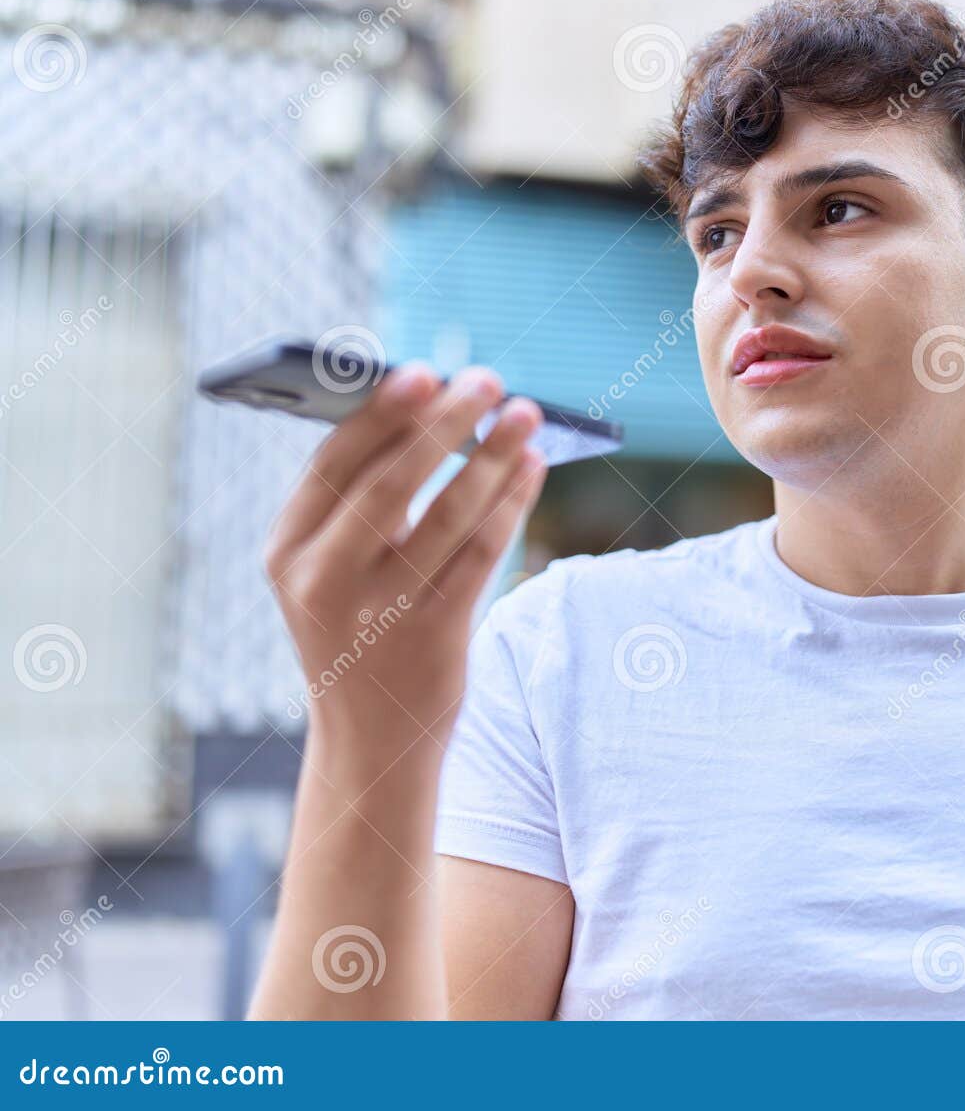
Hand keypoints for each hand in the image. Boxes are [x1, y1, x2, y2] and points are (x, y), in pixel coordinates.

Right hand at [263, 363, 547, 758]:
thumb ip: (362, 502)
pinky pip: (482, 555)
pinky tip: (530, 470)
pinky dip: (511, 505)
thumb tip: (429, 411)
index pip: (333, 465)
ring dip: (493, 457)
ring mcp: (380, 613)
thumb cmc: (357, 629)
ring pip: (448, 516)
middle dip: (445, 423)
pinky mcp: (434, 636)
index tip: (420, 370)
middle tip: (487, 379)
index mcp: (287, 551)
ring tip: (525, 416)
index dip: (379, 414)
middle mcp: (324, 580)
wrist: (370, 741)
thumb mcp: (332, 570)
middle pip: (392, 483)